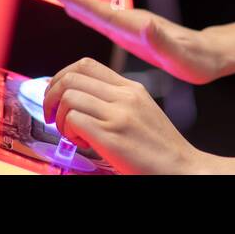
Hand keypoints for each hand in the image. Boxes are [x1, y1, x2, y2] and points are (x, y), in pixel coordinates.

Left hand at [43, 57, 206, 173]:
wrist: (183, 169)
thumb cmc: (160, 148)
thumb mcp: (142, 111)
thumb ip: (117, 100)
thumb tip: (82, 98)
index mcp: (131, 87)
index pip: (86, 64)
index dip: (61, 76)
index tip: (56, 94)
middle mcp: (124, 95)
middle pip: (71, 77)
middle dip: (51, 95)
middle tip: (52, 116)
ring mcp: (118, 114)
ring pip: (68, 97)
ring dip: (60, 117)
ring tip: (72, 134)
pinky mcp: (112, 135)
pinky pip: (74, 119)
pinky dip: (68, 131)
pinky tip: (82, 143)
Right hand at [47, 0, 227, 84]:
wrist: (210, 55)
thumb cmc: (196, 60)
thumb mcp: (180, 56)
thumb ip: (162, 41)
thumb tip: (145, 24)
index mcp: (136, 28)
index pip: (101, 12)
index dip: (77, 0)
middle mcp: (132, 23)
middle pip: (96, 8)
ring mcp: (133, 27)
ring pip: (100, 14)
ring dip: (79, 5)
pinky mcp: (136, 34)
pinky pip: (106, 22)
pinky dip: (91, 16)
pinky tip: (85, 16)